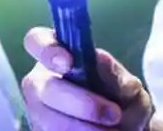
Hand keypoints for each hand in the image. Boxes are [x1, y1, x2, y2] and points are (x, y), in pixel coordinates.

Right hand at [21, 27, 154, 129]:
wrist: (123, 129)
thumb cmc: (121, 100)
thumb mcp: (127, 86)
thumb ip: (115, 75)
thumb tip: (99, 59)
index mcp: (58, 56)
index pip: (36, 41)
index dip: (47, 49)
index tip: (68, 62)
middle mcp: (40, 82)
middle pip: (44, 87)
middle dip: (81, 103)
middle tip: (114, 114)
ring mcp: (37, 112)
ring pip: (49, 119)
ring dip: (83, 127)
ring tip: (113, 130)